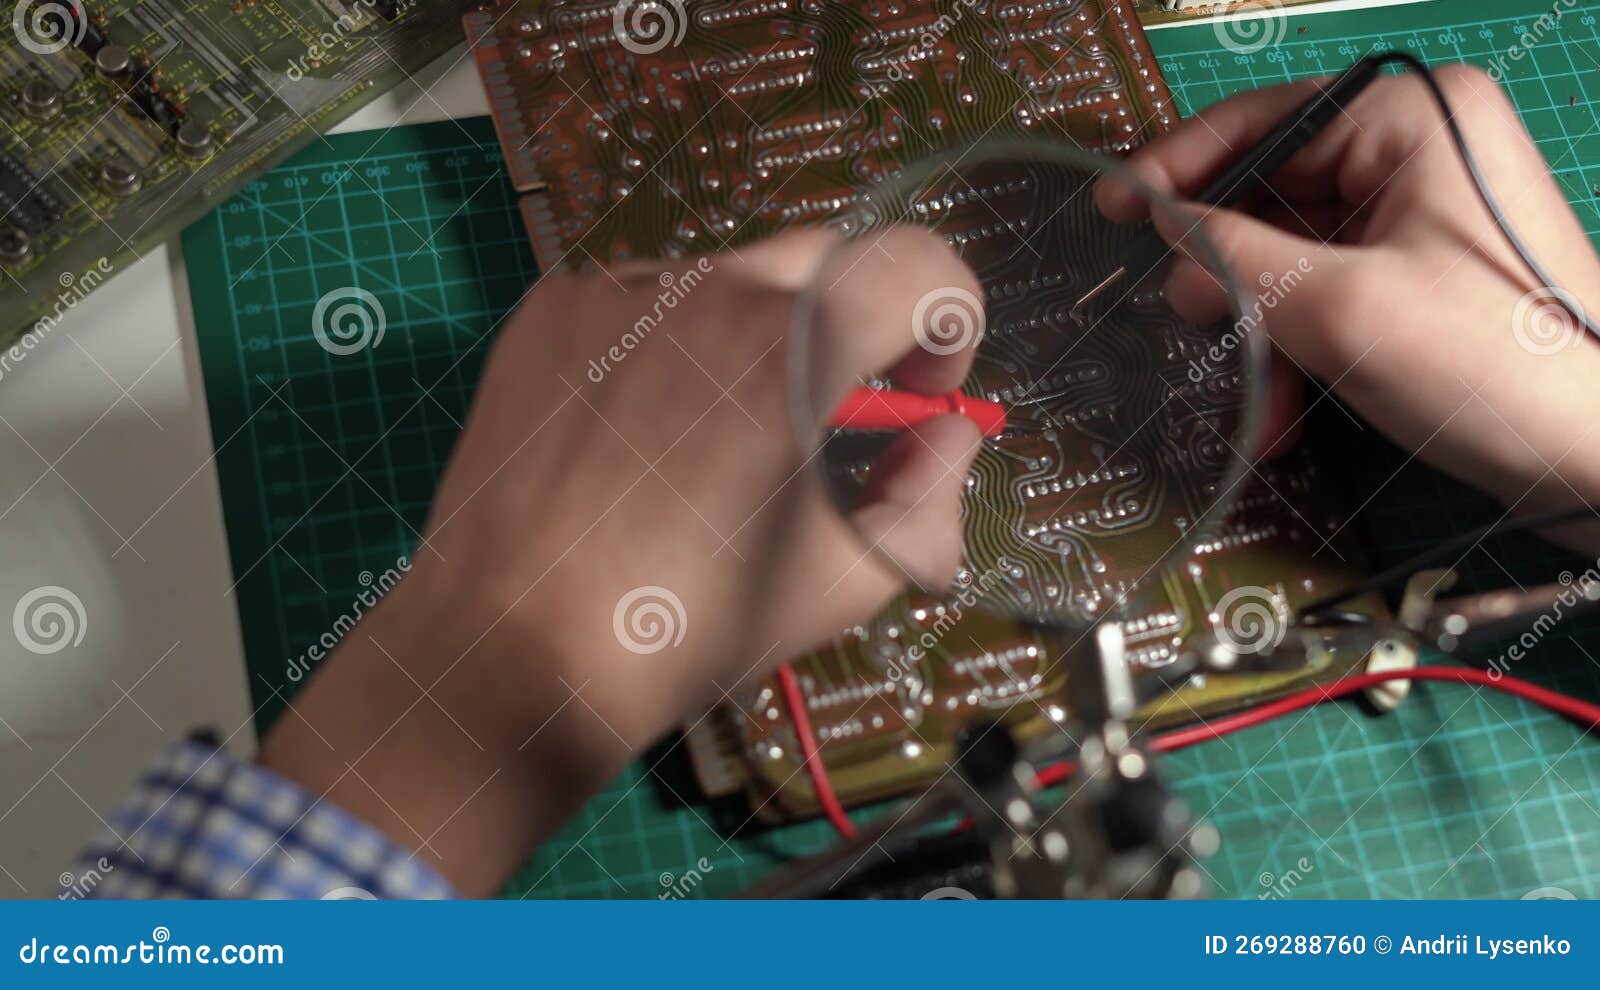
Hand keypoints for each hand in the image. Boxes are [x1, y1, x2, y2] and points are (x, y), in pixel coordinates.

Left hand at [258, 228, 984, 894]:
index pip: (920, 266)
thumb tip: (945, 430)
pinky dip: (673, 343)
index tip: (922, 392)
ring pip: (732, 278)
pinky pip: (647, 299)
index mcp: (794, 350)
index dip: (949, 326)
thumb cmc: (687, 628)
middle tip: (835, 414)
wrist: (510, 651)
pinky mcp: (551, 307)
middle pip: (831, 258)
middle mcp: (706, 290)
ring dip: (762, 336)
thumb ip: (929, 491)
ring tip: (717, 438)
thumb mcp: (845, 581)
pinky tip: (641, 432)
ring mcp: (616, 289)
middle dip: (861, 325)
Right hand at [1097, 64, 1599, 530]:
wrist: (1599, 459)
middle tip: (1186, 318)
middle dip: (1229, 275)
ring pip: (1293, 259)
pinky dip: (1297, 353)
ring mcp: (1422, 218)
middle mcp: (1417, 153)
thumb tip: (1163, 222)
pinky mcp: (1421, 278)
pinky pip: (1328, 296)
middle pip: (1274, 196)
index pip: (1265, 121)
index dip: (1181, 167)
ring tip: (1251, 398)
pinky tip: (1283, 417)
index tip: (1113, 206)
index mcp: (1413, 120)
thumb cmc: (1487, 363)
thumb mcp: (1337, 306)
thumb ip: (1232, 256)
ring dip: (1260, 336)